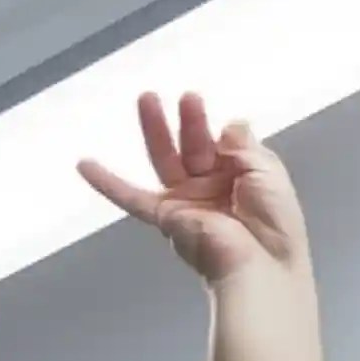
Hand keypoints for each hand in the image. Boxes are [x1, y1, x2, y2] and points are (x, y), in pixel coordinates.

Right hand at [77, 92, 309, 286]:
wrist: (263, 264)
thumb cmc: (274, 221)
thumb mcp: (268, 174)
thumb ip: (245, 147)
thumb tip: (231, 123)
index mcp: (240, 174)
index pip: (226, 143)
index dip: (226, 133)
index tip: (228, 126)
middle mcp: (211, 184)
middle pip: (194, 144)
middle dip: (191, 121)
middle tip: (187, 96)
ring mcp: (186, 198)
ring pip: (166, 158)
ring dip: (156, 129)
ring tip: (147, 98)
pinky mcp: (166, 216)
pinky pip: (131, 198)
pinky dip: (108, 183)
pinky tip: (84, 164)